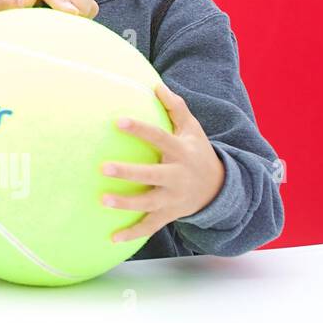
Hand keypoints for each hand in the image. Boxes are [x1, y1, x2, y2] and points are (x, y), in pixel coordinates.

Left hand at [0, 0, 98, 27]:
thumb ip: (4, 2)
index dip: (62, 0)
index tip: (70, 15)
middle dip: (82, 1)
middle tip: (70, 22)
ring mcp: (54, 0)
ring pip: (87, 0)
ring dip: (82, 13)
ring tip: (64, 30)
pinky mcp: (59, 14)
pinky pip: (82, 16)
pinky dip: (79, 24)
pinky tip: (63, 37)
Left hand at [99, 83, 225, 241]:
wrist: (220, 188)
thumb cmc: (197, 151)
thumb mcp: (192, 129)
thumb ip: (175, 108)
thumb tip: (156, 85)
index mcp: (181, 152)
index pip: (159, 138)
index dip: (140, 129)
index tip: (118, 121)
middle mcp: (177, 176)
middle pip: (152, 175)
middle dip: (129, 172)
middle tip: (103, 167)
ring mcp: (174, 198)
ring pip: (149, 203)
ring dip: (126, 203)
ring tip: (102, 199)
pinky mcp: (169, 214)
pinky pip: (150, 226)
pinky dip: (132, 233)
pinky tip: (111, 237)